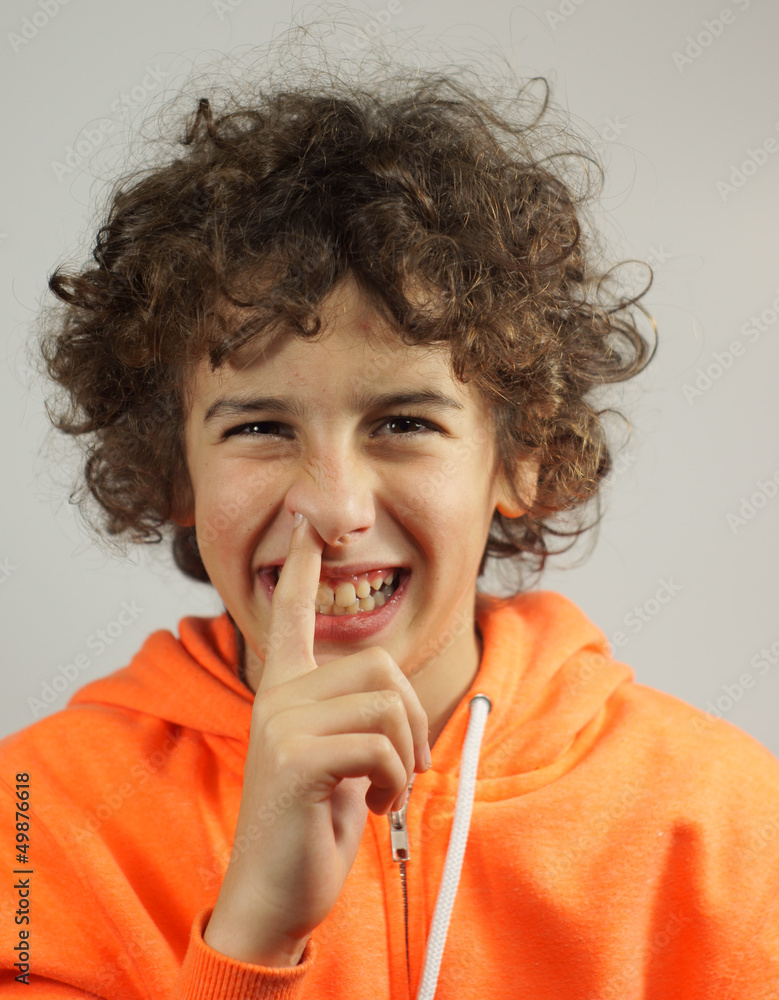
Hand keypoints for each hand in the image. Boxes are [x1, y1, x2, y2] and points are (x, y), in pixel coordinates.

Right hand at [203, 513, 429, 966]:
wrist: (274, 896)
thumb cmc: (312, 825)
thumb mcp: (339, 760)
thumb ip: (353, 718)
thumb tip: (394, 698)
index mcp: (285, 690)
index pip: (289, 615)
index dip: (301, 569)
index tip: (308, 524)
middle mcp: (277, 696)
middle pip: (379, 665)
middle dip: (413, 716)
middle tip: (405, 765)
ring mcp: (281, 723)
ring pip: (386, 703)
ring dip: (407, 753)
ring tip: (389, 787)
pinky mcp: (294, 757)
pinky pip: (380, 745)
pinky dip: (396, 778)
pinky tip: (376, 804)